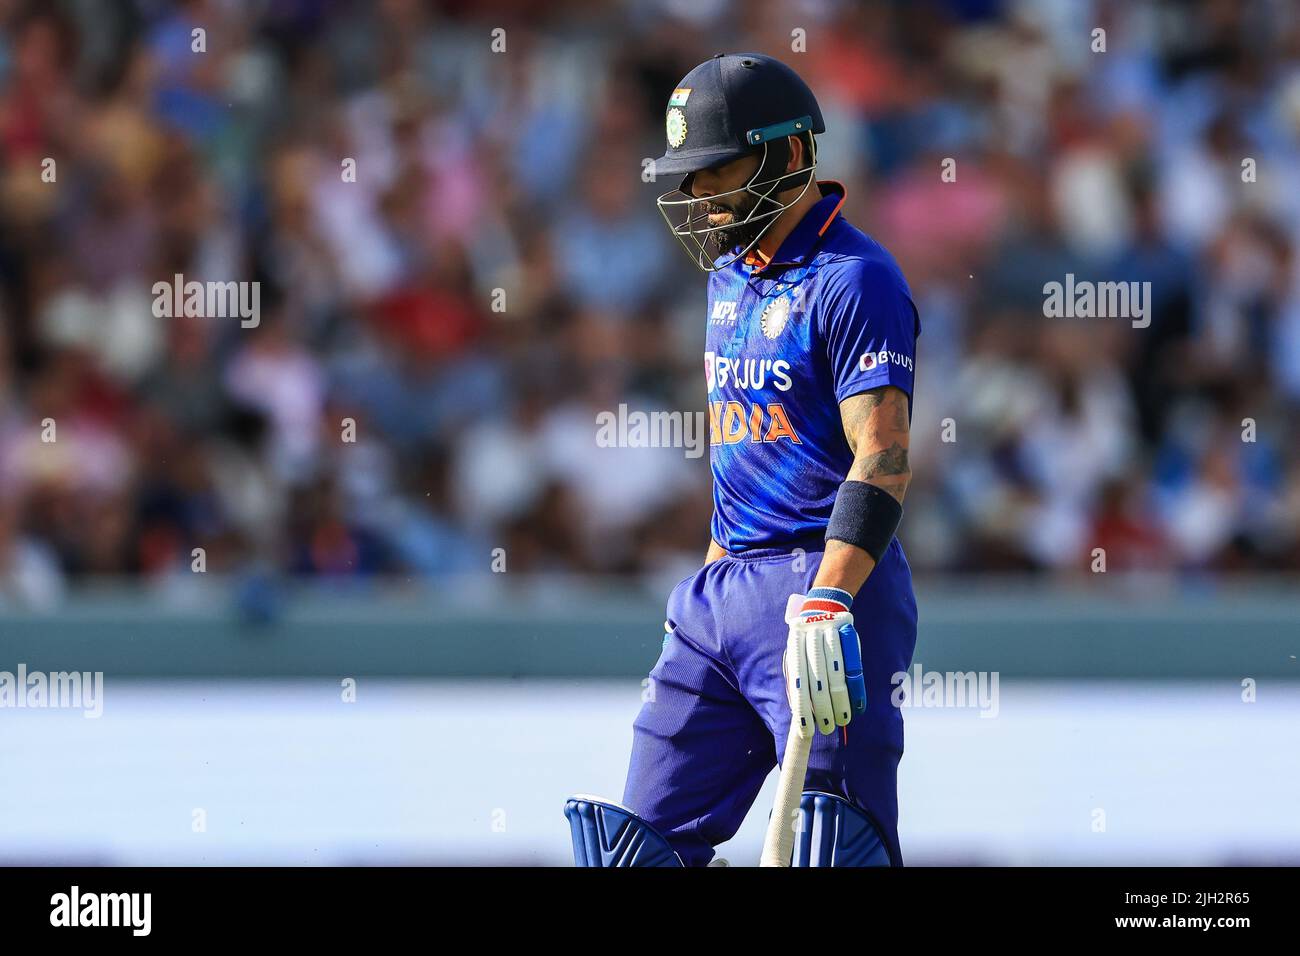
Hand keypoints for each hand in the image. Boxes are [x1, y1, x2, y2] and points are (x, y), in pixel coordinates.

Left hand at [782, 588, 866, 734]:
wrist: (824, 605)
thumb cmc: (806, 640)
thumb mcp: (795, 652)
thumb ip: (797, 676)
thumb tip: (798, 710)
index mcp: (794, 647)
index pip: (798, 683)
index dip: (803, 708)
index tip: (806, 730)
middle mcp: (811, 641)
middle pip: (818, 683)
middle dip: (823, 709)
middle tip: (827, 728)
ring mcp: (831, 638)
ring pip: (836, 678)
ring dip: (840, 703)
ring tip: (842, 721)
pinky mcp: (848, 638)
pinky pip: (854, 669)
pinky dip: (856, 690)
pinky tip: (856, 706)